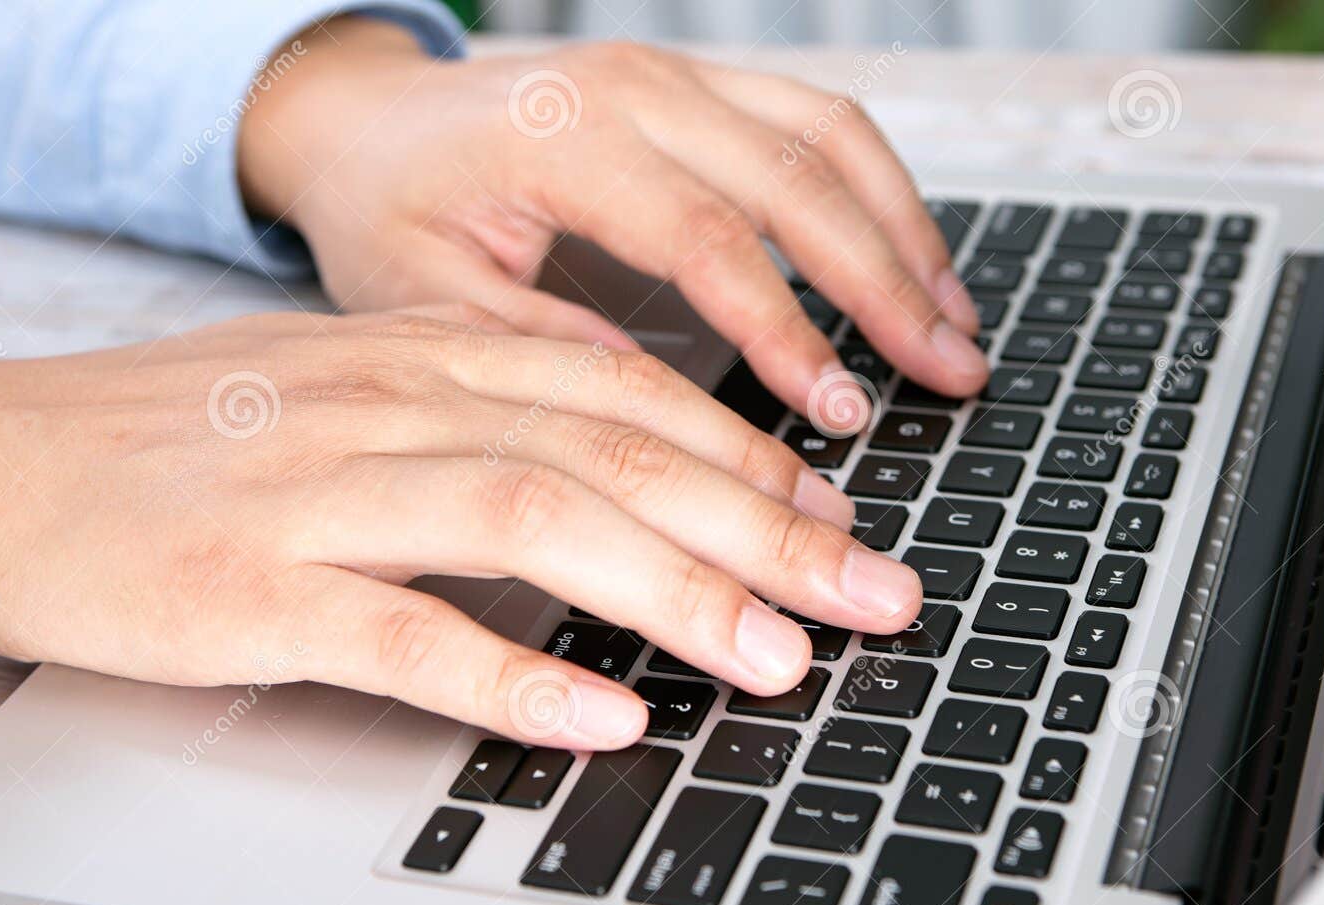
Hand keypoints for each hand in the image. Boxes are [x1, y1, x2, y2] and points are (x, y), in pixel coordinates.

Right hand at [0, 312, 919, 748]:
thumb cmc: (182, 443)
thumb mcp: (353, 396)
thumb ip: (488, 422)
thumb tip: (635, 484)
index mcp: (424, 356)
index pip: (626, 395)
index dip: (749, 461)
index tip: (837, 524)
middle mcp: (389, 406)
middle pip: (611, 454)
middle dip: (760, 529)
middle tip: (871, 599)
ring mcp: (318, 494)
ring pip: (527, 520)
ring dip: (668, 592)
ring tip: (775, 658)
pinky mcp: (248, 589)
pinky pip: (400, 630)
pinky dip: (510, 671)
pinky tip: (599, 716)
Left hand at [237, 22, 986, 418]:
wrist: (367, 120)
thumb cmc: (389, 208)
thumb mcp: (423, 297)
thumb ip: (536, 344)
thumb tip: (659, 410)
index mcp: (564, 139)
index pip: (709, 237)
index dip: (788, 328)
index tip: (842, 409)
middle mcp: (635, 88)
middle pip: (798, 178)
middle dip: (886, 282)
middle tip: (948, 370)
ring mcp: (676, 74)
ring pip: (830, 135)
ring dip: (904, 230)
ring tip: (956, 321)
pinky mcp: (699, 84)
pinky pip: (815, 121)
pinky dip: (878, 190)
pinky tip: (911, 258)